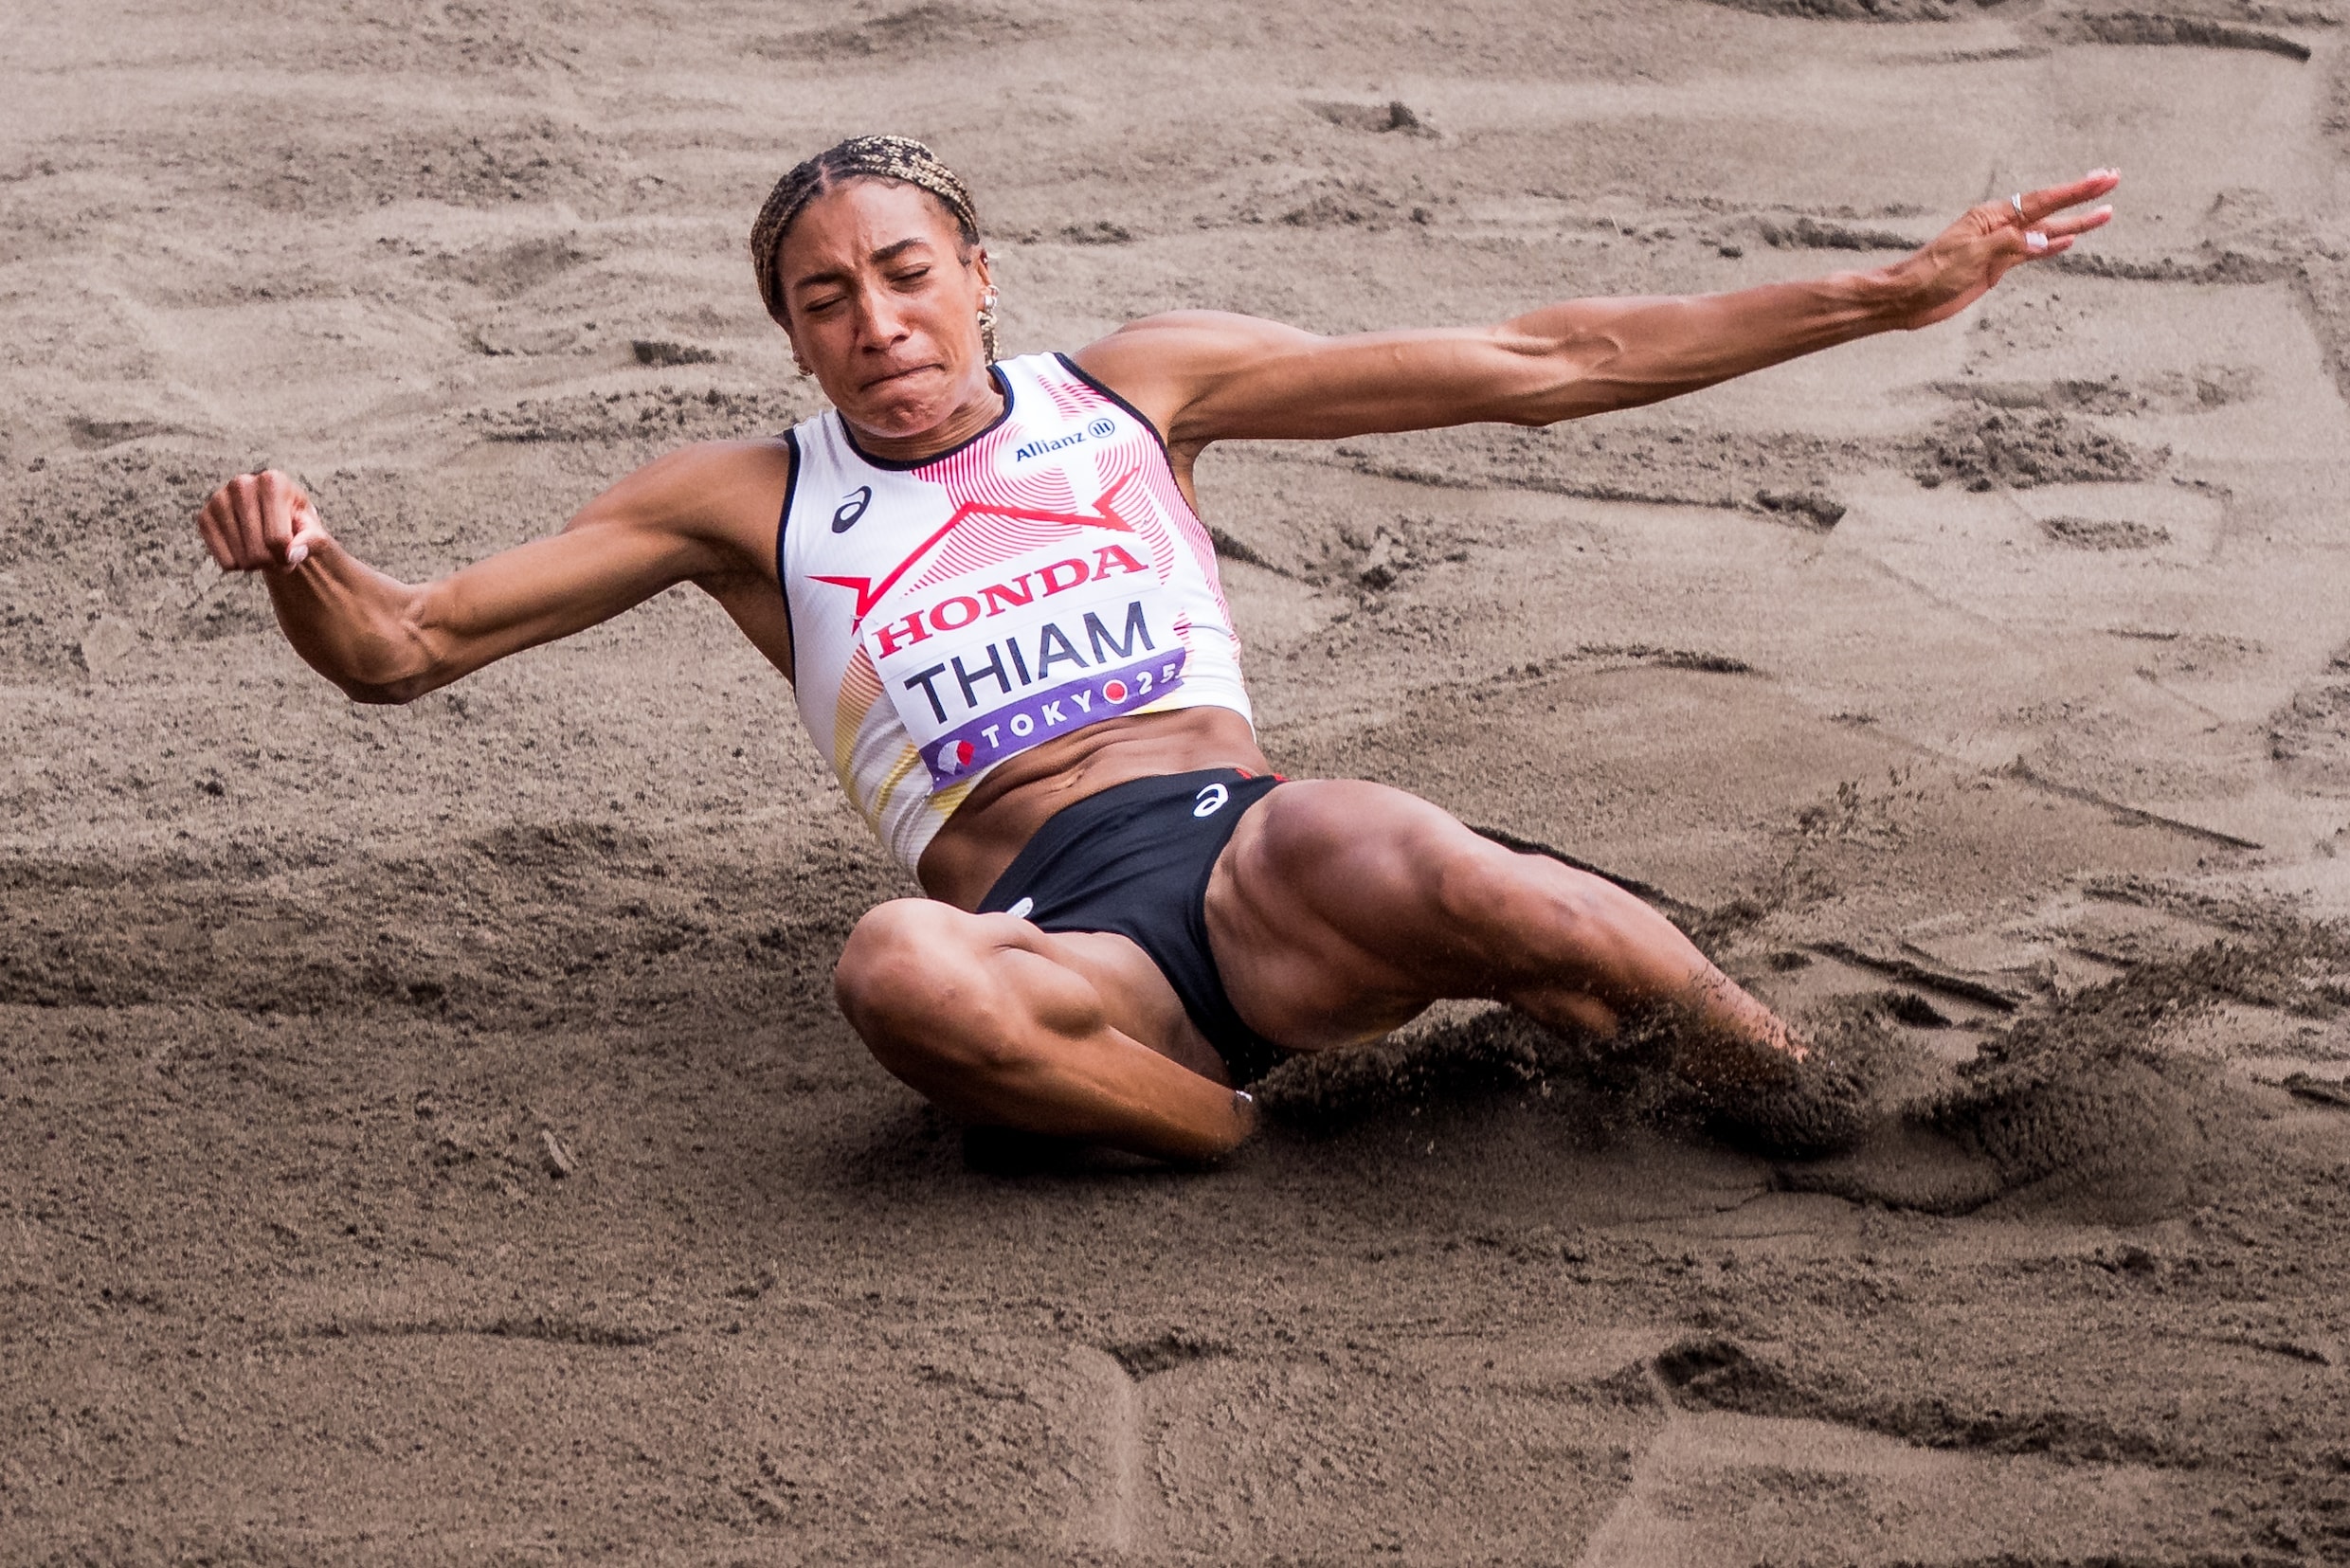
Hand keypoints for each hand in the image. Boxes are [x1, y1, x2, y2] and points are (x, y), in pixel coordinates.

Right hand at [197, 468, 330, 572]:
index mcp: (273, 481)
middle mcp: (242, 484)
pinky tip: (246, 550)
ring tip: (265, 551)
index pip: (278, 539)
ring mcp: (219, 499)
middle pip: (258, 551)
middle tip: (279, 555)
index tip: (294, 550)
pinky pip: (225, 561)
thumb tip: (292, 554)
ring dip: (257, 566)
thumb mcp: (313, 529)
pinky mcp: (204, 516)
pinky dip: (239, 565)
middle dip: (273, 562)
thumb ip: (312, 541)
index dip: (289, 555)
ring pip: (241, 558)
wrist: (275, 516)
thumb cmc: (297, 522)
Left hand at [1888, 170, 2118, 330]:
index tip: (2103, 178)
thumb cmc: (1930, 275)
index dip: (2076, 190)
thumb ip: (2008, 245)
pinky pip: (2031, 252)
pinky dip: (2051, 246)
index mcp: (1991, 217)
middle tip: (2113, 181)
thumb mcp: (1969, 257)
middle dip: (2082, 198)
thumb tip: (2044, 238)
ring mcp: (1999, 247)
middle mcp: (1999, 227)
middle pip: (2049, 209)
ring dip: (2075, 223)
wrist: (1906, 299)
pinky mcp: (1995, 267)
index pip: (2042, 200)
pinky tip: (2068, 240)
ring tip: (2106, 214)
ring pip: (2045, 232)